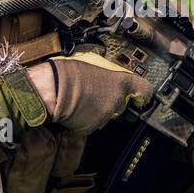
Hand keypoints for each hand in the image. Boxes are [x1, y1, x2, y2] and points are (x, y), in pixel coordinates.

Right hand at [27, 53, 153, 132]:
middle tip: (92, 91)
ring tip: (78, 98)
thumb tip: (106, 76)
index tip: (142, 94)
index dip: (143, 92)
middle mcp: (115, 103)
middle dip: (108, 99)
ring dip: (94, 109)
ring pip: (102, 114)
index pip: (143, 89)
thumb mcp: (91, 64)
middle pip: (118, 103)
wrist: (50, 90)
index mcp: (119, 84)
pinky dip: (82, 118)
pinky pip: (88, 123)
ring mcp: (102, 117)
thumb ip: (105, 74)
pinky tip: (72, 108)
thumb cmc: (67, 73)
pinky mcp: (88, 128)